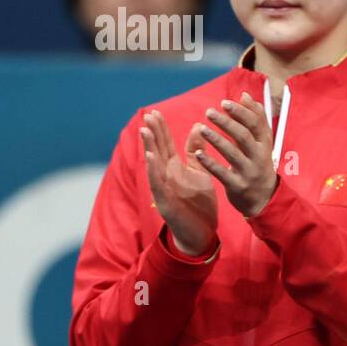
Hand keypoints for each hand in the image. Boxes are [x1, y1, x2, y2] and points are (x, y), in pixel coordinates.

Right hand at [140, 110, 217, 254]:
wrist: (201, 233)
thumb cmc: (198, 203)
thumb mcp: (199, 173)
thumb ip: (196, 152)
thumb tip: (197, 126)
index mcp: (174, 169)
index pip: (165, 145)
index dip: (160, 129)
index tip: (155, 112)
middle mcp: (166, 176)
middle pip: (157, 151)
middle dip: (152, 133)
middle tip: (147, 115)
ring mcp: (164, 190)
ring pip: (154, 166)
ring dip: (149, 148)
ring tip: (145, 131)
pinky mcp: (165, 203)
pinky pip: (158, 185)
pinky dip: (154, 171)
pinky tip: (151, 158)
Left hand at [193, 92, 279, 217]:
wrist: (264, 199)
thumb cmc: (259, 164)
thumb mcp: (262, 142)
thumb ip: (256, 119)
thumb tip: (245, 95)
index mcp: (264, 144)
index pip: (256, 124)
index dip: (241, 112)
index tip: (225, 102)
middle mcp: (259, 157)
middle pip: (244, 136)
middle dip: (227, 123)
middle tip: (209, 112)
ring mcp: (249, 172)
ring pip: (233, 153)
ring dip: (217, 140)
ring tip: (201, 128)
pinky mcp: (238, 186)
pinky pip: (222, 173)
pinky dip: (210, 163)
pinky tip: (197, 153)